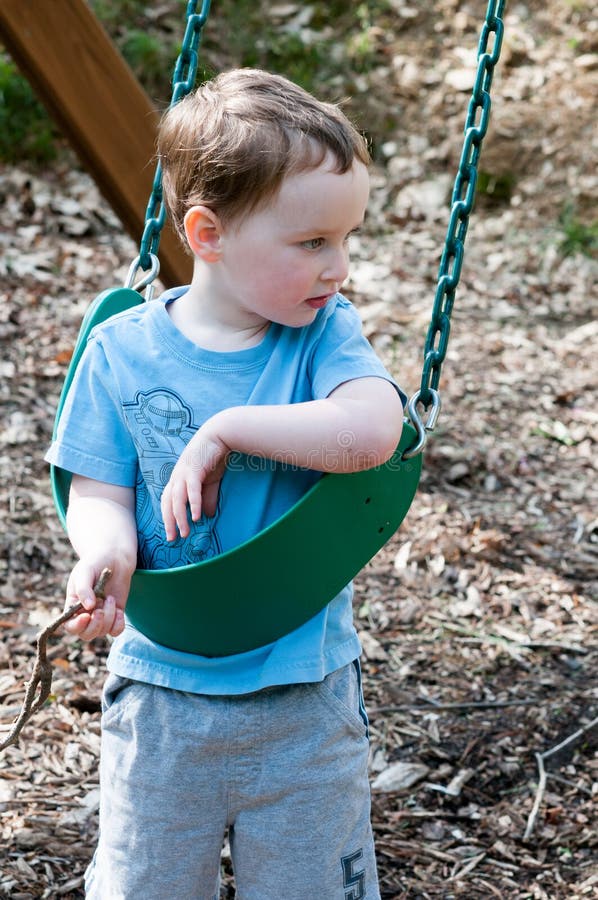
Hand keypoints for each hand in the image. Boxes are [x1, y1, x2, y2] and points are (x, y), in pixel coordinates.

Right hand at [64, 556, 133, 639]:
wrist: (114, 558)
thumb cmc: (95, 563)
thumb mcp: (85, 571)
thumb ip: (84, 588)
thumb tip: (88, 608)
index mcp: (73, 606)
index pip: (70, 626)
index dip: (77, 626)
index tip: (87, 615)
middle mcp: (86, 614)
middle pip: (86, 635)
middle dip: (95, 625)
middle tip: (100, 609)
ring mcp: (101, 615)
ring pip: (103, 631)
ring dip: (108, 617)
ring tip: (109, 598)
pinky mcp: (116, 615)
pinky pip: (116, 630)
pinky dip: (118, 624)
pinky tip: (119, 610)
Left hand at [161, 425, 229, 540]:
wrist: (220, 434)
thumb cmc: (213, 456)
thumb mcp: (210, 481)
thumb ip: (207, 498)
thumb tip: (207, 516)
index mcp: (178, 478)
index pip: (168, 501)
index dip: (168, 517)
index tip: (171, 533)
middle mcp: (177, 476)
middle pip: (167, 502)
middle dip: (168, 521)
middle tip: (172, 539)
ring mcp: (184, 472)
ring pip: (177, 499)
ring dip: (179, 517)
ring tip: (184, 532)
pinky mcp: (194, 469)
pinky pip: (192, 490)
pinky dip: (193, 504)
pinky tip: (197, 517)